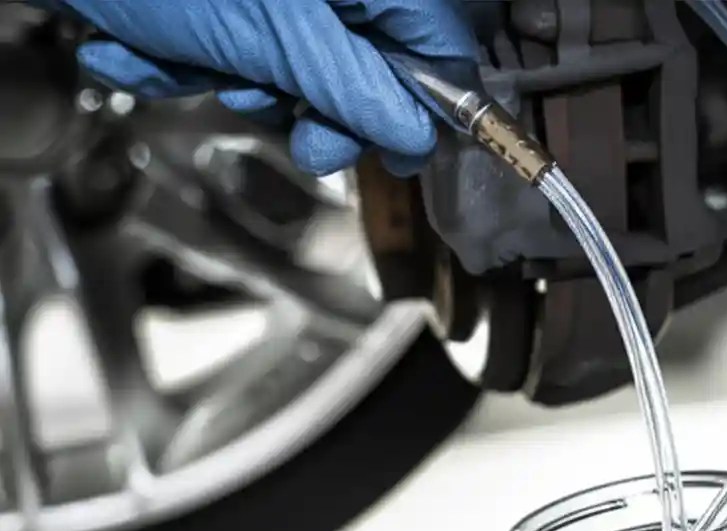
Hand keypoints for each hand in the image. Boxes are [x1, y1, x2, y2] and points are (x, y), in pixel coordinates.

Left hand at [44, 0, 478, 176]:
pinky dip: (194, 63)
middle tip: (305, 135)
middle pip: (368, 60)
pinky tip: (147, 50)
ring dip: (243, 85)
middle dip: (321, 107)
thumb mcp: (276, 40)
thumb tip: (415, 134)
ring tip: (193, 64)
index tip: (402, 151)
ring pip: (296, 62)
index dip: (425, 105)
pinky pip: (240, 45)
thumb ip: (354, 91)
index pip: (436, 42)